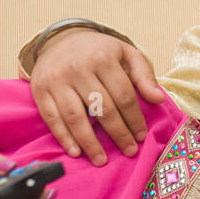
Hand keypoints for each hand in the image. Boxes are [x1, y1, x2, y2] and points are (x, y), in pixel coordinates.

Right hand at [28, 28, 165, 166]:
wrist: (60, 38)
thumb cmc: (98, 50)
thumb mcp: (125, 53)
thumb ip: (143, 75)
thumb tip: (158, 99)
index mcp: (102, 57)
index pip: (123, 95)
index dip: (134, 119)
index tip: (141, 136)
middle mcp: (78, 68)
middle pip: (102, 108)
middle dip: (118, 134)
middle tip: (128, 151)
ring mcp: (57, 80)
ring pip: (76, 117)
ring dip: (90, 142)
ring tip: (101, 160)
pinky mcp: (40, 90)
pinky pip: (53, 118)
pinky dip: (64, 137)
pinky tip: (76, 152)